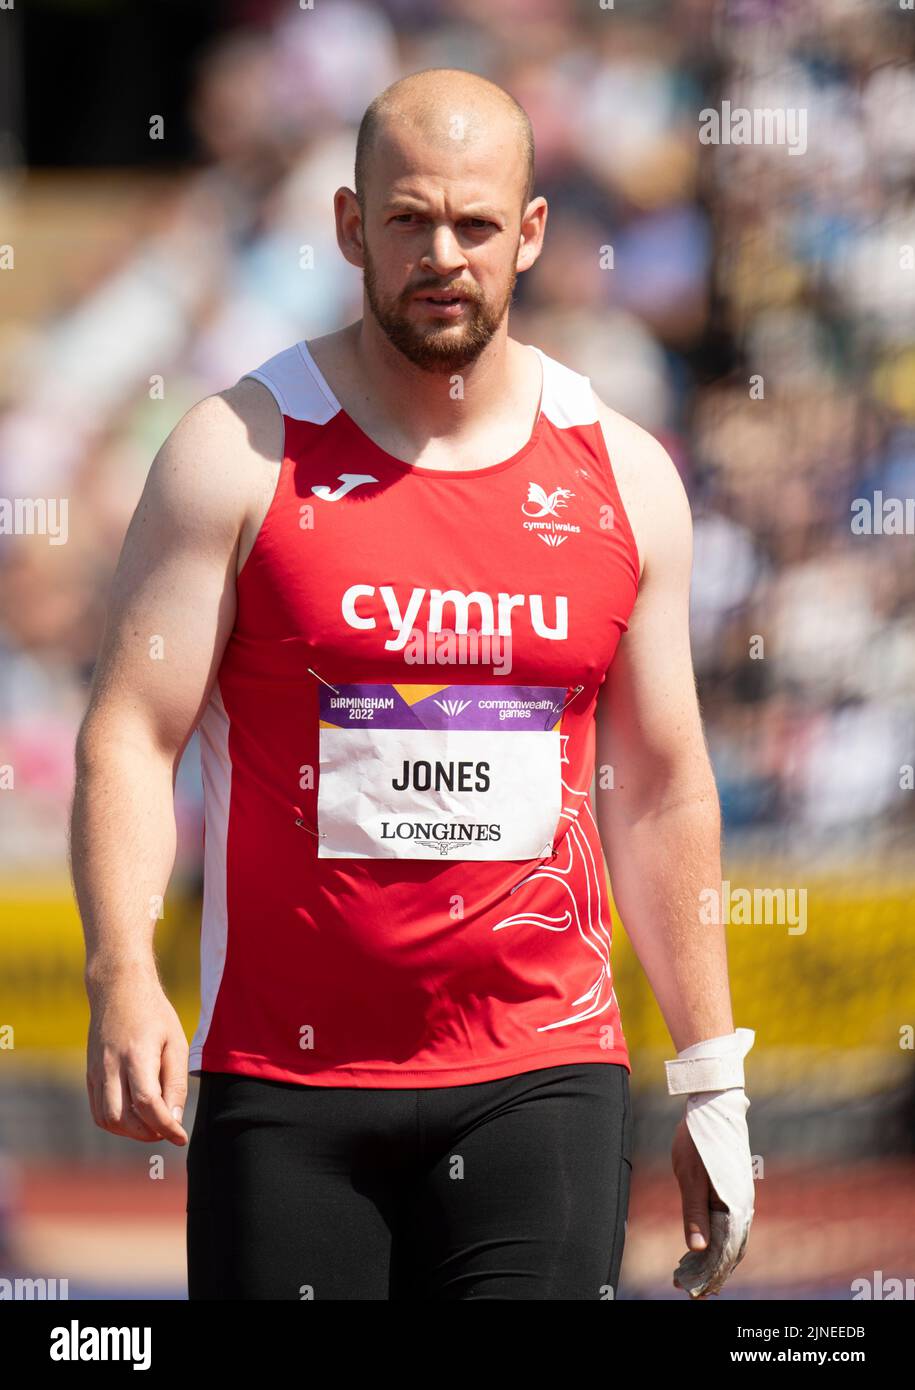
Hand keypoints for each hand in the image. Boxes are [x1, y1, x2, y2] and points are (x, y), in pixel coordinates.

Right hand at [86, 966, 188, 1144]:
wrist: (118, 989)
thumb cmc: (154, 1015)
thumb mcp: (175, 1042)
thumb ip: (175, 1082)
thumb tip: (174, 1119)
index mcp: (137, 1054)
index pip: (148, 1103)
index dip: (165, 1126)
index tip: (181, 1137)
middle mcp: (111, 1065)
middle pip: (122, 1118)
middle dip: (147, 1133)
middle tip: (167, 1129)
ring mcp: (96, 1070)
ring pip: (106, 1119)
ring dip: (130, 1132)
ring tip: (152, 1124)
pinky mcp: (90, 1073)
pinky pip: (98, 1110)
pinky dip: (116, 1123)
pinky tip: (134, 1117)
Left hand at [671, 1105, 752, 1297]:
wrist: (714, 1106)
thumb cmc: (699, 1139)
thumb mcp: (690, 1176)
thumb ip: (694, 1212)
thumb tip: (697, 1248)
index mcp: (734, 1205)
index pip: (724, 1252)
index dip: (708, 1274)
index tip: (691, 1290)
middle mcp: (743, 1205)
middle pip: (730, 1250)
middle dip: (711, 1272)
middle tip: (689, 1290)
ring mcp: (740, 1198)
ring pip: (730, 1239)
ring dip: (713, 1258)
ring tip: (692, 1275)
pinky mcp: (735, 1191)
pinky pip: (729, 1224)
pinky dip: (717, 1240)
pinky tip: (702, 1246)